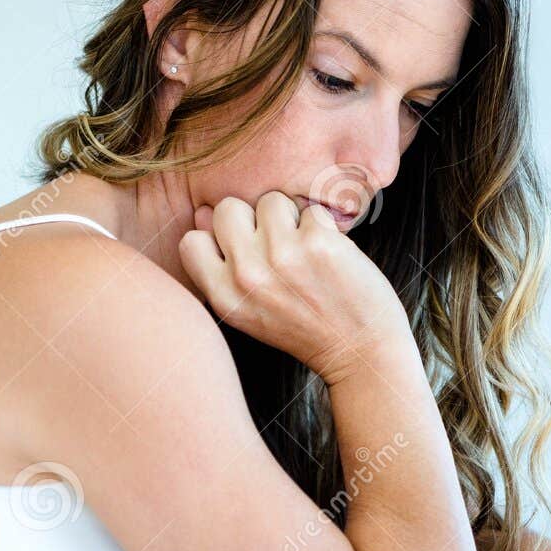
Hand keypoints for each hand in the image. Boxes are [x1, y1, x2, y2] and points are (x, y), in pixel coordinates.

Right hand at [178, 191, 407, 382]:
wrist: (358, 350)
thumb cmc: (303, 327)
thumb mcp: (249, 311)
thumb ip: (222, 268)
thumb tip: (204, 214)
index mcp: (224, 297)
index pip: (191, 242)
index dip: (217, 239)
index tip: (243, 252)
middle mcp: (246, 276)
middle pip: (227, 208)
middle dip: (251, 219)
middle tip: (276, 245)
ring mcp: (282, 256)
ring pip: (271, 200)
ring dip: (291, 218)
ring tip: (305, 249)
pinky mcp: (318, 243)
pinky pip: (312, 210)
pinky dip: (324, 227)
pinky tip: (329, 254)